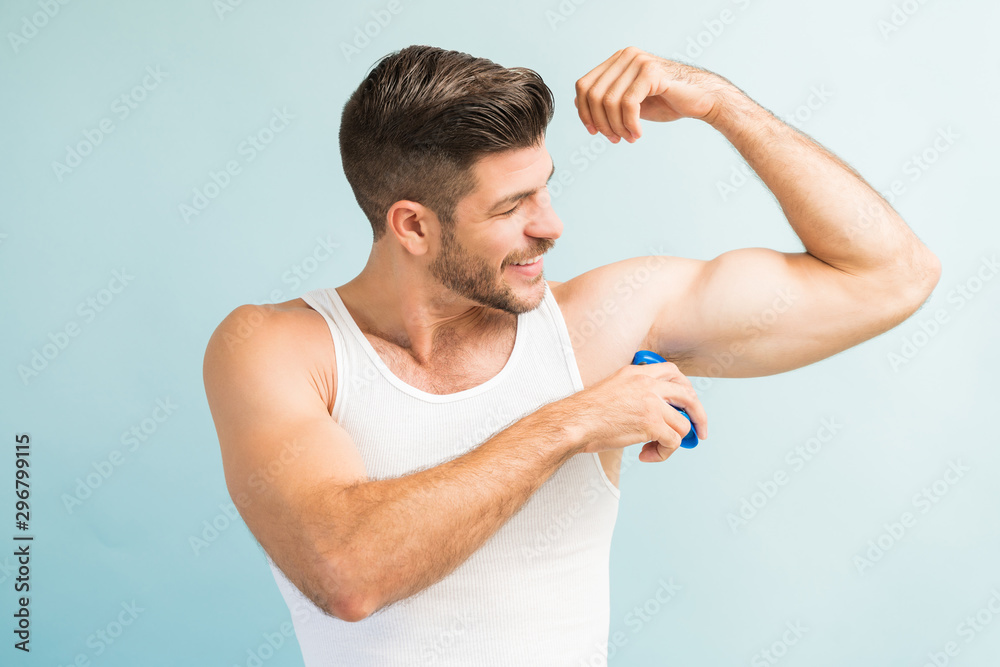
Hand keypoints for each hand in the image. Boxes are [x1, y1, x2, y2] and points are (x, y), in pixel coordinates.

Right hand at [558, 360, 707, 462]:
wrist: (575, 422)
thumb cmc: (586, 413)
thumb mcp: (613, 388)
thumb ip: (635, 393)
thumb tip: (657, 414)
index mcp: (637, 372)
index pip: (672, 372)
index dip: (685, 389)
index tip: (686, 405)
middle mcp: (647, 383)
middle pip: (688, 395)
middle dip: (699, 415)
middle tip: (699, 432)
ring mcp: (652, 403)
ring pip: (683, 424)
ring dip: (673, 442)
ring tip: (654, 449)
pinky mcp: (652, 423)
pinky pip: (673, 441)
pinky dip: (664, 453)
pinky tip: (647, 454)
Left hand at [573, 46, 730, 142]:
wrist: (700, 101)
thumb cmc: (666, 102)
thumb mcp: (629, 103)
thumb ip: (607, 101)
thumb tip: (578, 104)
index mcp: (617, 60)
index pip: (584, 86)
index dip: (585, 112)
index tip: (595, 132)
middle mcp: (625, 56)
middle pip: (593, 94)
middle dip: (600, 122)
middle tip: (615, 139)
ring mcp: (638, 61)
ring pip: (609, 101)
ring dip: (616, 126)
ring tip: (628, 138)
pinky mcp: (650, 72)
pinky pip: (628, 104)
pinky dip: (629, 124)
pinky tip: (637, 134)